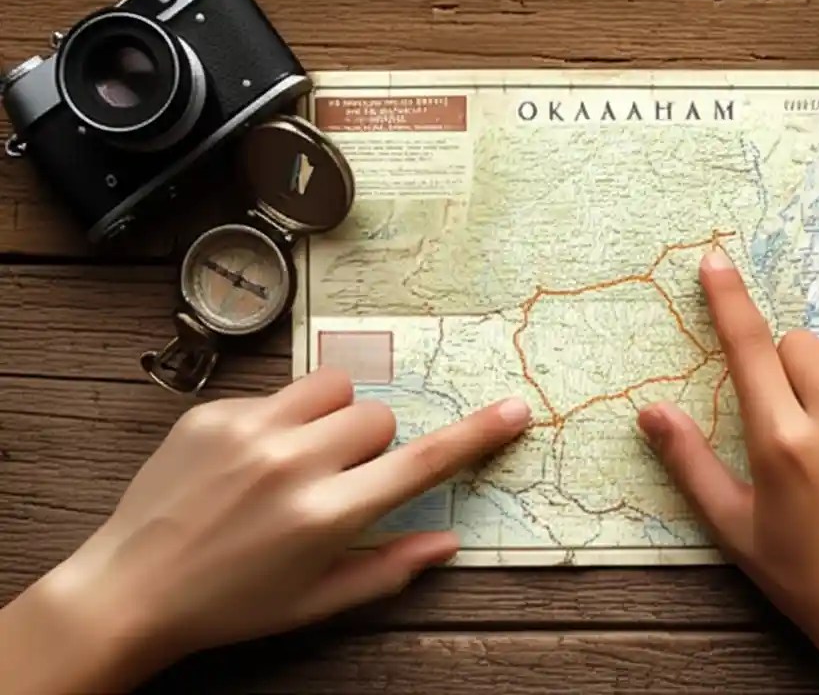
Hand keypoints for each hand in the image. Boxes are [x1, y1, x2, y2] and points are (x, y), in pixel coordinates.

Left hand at [0, 368, 530, 693]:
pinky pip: (277, 392)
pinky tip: (246, 461)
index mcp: (327, 515)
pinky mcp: (212, 411)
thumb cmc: (232, 604)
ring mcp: (249, 430)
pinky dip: (279, 419)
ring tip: (299, 455)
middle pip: (378, 415)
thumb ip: (391, 568)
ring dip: (333, 416)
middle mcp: (293, 462)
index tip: (515, 409)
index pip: (421, 464)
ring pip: (334, 386)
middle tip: (340, 479)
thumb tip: (449, 542)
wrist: (130, 589)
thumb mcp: (318, 601)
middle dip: (373, 444)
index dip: (475, 436)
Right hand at [638, 251, 818, 693]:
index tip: (715, 262)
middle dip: (781, 364)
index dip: (728, 299)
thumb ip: (688, 462)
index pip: (749, 347)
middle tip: (785, 413)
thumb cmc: (804, 574)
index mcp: (781, 442)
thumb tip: (650, 412)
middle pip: (797, 341)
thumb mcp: (733, 526)